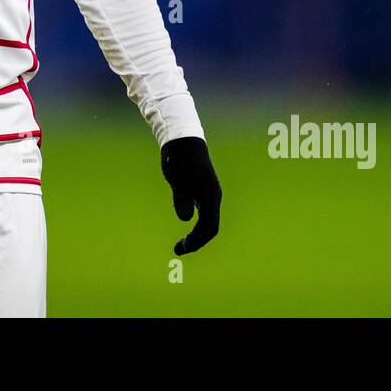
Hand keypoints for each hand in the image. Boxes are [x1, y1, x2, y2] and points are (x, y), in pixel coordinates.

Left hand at [160, 136, 220, 254]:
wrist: (182, 141)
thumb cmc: (179, 157)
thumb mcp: (177, 177)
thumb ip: (181, 197)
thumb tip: (185, 219)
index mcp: (210, 194)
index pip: (209, 225)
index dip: (198, 240)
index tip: (183, 247)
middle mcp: (213, 197)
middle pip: (211, 227)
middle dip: (197, 242)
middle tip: (178, 250)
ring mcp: (209, 196)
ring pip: (208, 223)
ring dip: (196, 237)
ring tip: (180, 246)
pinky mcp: (202, 194)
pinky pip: (204, 217)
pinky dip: (195, 228)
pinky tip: (185, 231)